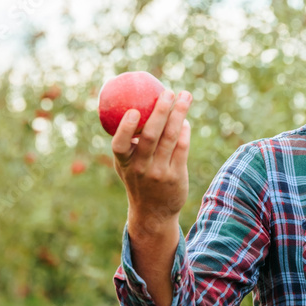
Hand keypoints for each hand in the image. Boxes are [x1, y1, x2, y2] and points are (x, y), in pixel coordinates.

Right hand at [111, 89, 192, 232]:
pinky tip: (185, 120)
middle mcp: (140, 168)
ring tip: (185, 96)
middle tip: (168, 92)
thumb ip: (128, 143)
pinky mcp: (176, 176)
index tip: (134, 111)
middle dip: (161, 111)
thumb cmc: (138, 180)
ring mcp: (159, 173)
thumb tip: (138, 106)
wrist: (153, 213)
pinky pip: (182, 147)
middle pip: (151, 135)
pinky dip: (184, 130)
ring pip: (170, 138)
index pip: (120, 145)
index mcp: (124, 163)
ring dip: (179, 114)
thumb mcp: (125, 166)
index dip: (126, 128)